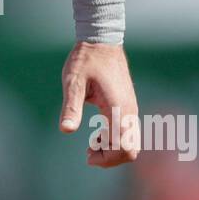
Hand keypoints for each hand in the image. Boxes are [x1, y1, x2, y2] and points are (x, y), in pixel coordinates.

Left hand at [58, 41, 140, 167]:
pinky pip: (129, 133)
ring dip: (113, 149)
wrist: (101, 41)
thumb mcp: (73, 83)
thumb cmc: (85, 60)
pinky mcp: (129, 106)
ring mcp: (131, 109)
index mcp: (118, 109)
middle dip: (111, 158)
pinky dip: (116, 140)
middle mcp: (129, 111)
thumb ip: (71, 107)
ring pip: (132, 143)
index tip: (87, 156)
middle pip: (132, 150)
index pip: (123, 148)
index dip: (107, 159)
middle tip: (88, 153)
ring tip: (91, 144)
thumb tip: (66, 130)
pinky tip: (98, 134)